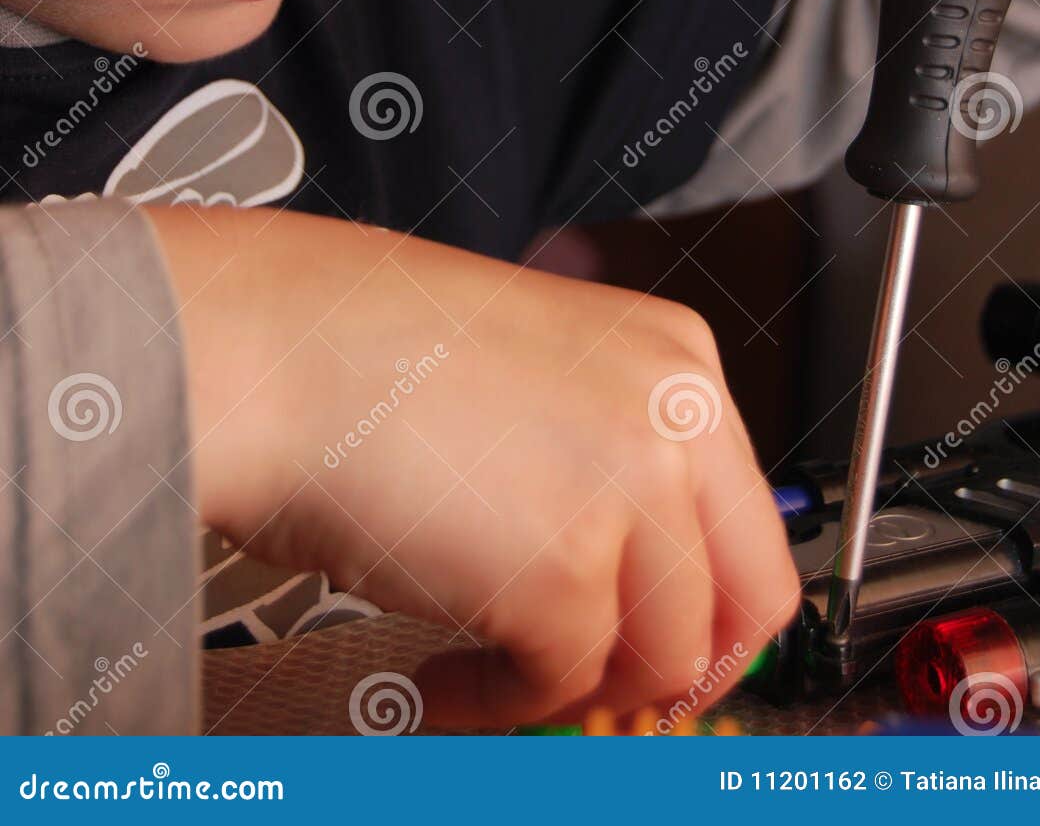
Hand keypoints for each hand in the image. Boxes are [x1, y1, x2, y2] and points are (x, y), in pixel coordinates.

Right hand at [147, 203, 798, 728]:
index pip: (751, 523)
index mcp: (676, 359)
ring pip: (659, 661)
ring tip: (487, 668)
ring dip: (572, 690)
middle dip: (678, 671)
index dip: (705, 607)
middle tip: (606, 692)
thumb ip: (606, 455)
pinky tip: (441, 670)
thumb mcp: (538, 375)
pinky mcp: (562, 574)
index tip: (661, 644)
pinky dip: (496, 701)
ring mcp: (630, 494)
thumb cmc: (366, 345)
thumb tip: (633, 574)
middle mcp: (677, 417)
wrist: (280, 345)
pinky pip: (556, 687)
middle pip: (746, 605)